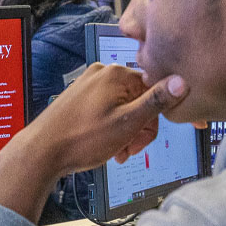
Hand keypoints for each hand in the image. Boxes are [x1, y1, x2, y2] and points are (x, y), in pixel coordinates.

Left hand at [0, 64, 187, 222]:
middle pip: (140, 99)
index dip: (161, 116)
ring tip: (117, 151)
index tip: (166, 134)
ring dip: (127, 132)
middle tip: (130, 149)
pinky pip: (108, 110)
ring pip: (124, 107)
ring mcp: (89, 85)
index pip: (157, 88)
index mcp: (117, 74)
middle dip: (140, 128)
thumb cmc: (81, 140)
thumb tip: (183, 81)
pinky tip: (106, 146)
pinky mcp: (79, 98)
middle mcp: (102, 73)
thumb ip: (157, 102)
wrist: (41, 153)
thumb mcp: (127, 124)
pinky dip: (112, 129)